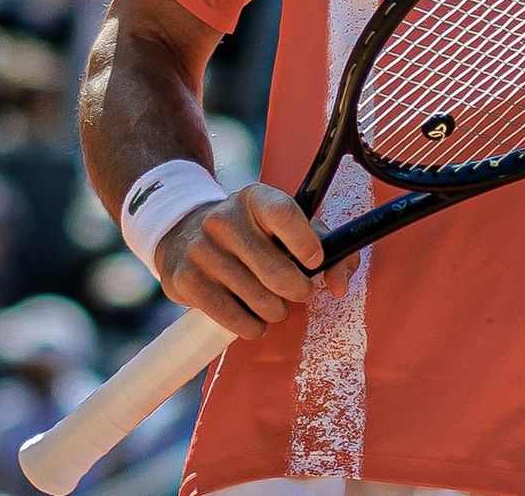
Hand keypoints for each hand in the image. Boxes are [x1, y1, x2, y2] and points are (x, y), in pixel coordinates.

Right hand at [153, 183, 355, 338]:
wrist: (184, 233)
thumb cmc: (252, 234)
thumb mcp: (286, 227)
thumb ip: (327, 248)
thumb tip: (340, 285)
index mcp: (255, 199)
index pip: (283, 214)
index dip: (305, 243)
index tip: (314, 261)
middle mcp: (224, 220)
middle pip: (277, 271)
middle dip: (298, 290)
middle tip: (298, 291)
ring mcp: (201, 250)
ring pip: (259, 300)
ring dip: (276, 310)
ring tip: (273, 304)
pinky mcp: (186, 280)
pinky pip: (233, 317)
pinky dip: (252, 326)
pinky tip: (254, 319)